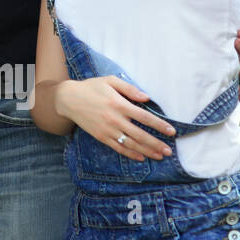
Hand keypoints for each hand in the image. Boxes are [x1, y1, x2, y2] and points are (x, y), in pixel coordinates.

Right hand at [55, 76, 177, 161]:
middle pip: (140, 135)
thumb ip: (129, 89)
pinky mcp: (100, 136)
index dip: (159, 125)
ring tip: (159, 156)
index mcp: (119, 104)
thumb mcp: (110, 81)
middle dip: (156, 144)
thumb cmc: (91, 87)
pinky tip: (140, 158)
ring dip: (147, 151)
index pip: (144, 117)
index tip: (171, 132)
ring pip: (131, 144)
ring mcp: (107, 130)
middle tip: (169, 151)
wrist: (68, 99)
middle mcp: (115, 119)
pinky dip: (130, 154)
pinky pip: (118, 148)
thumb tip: (147, 97)